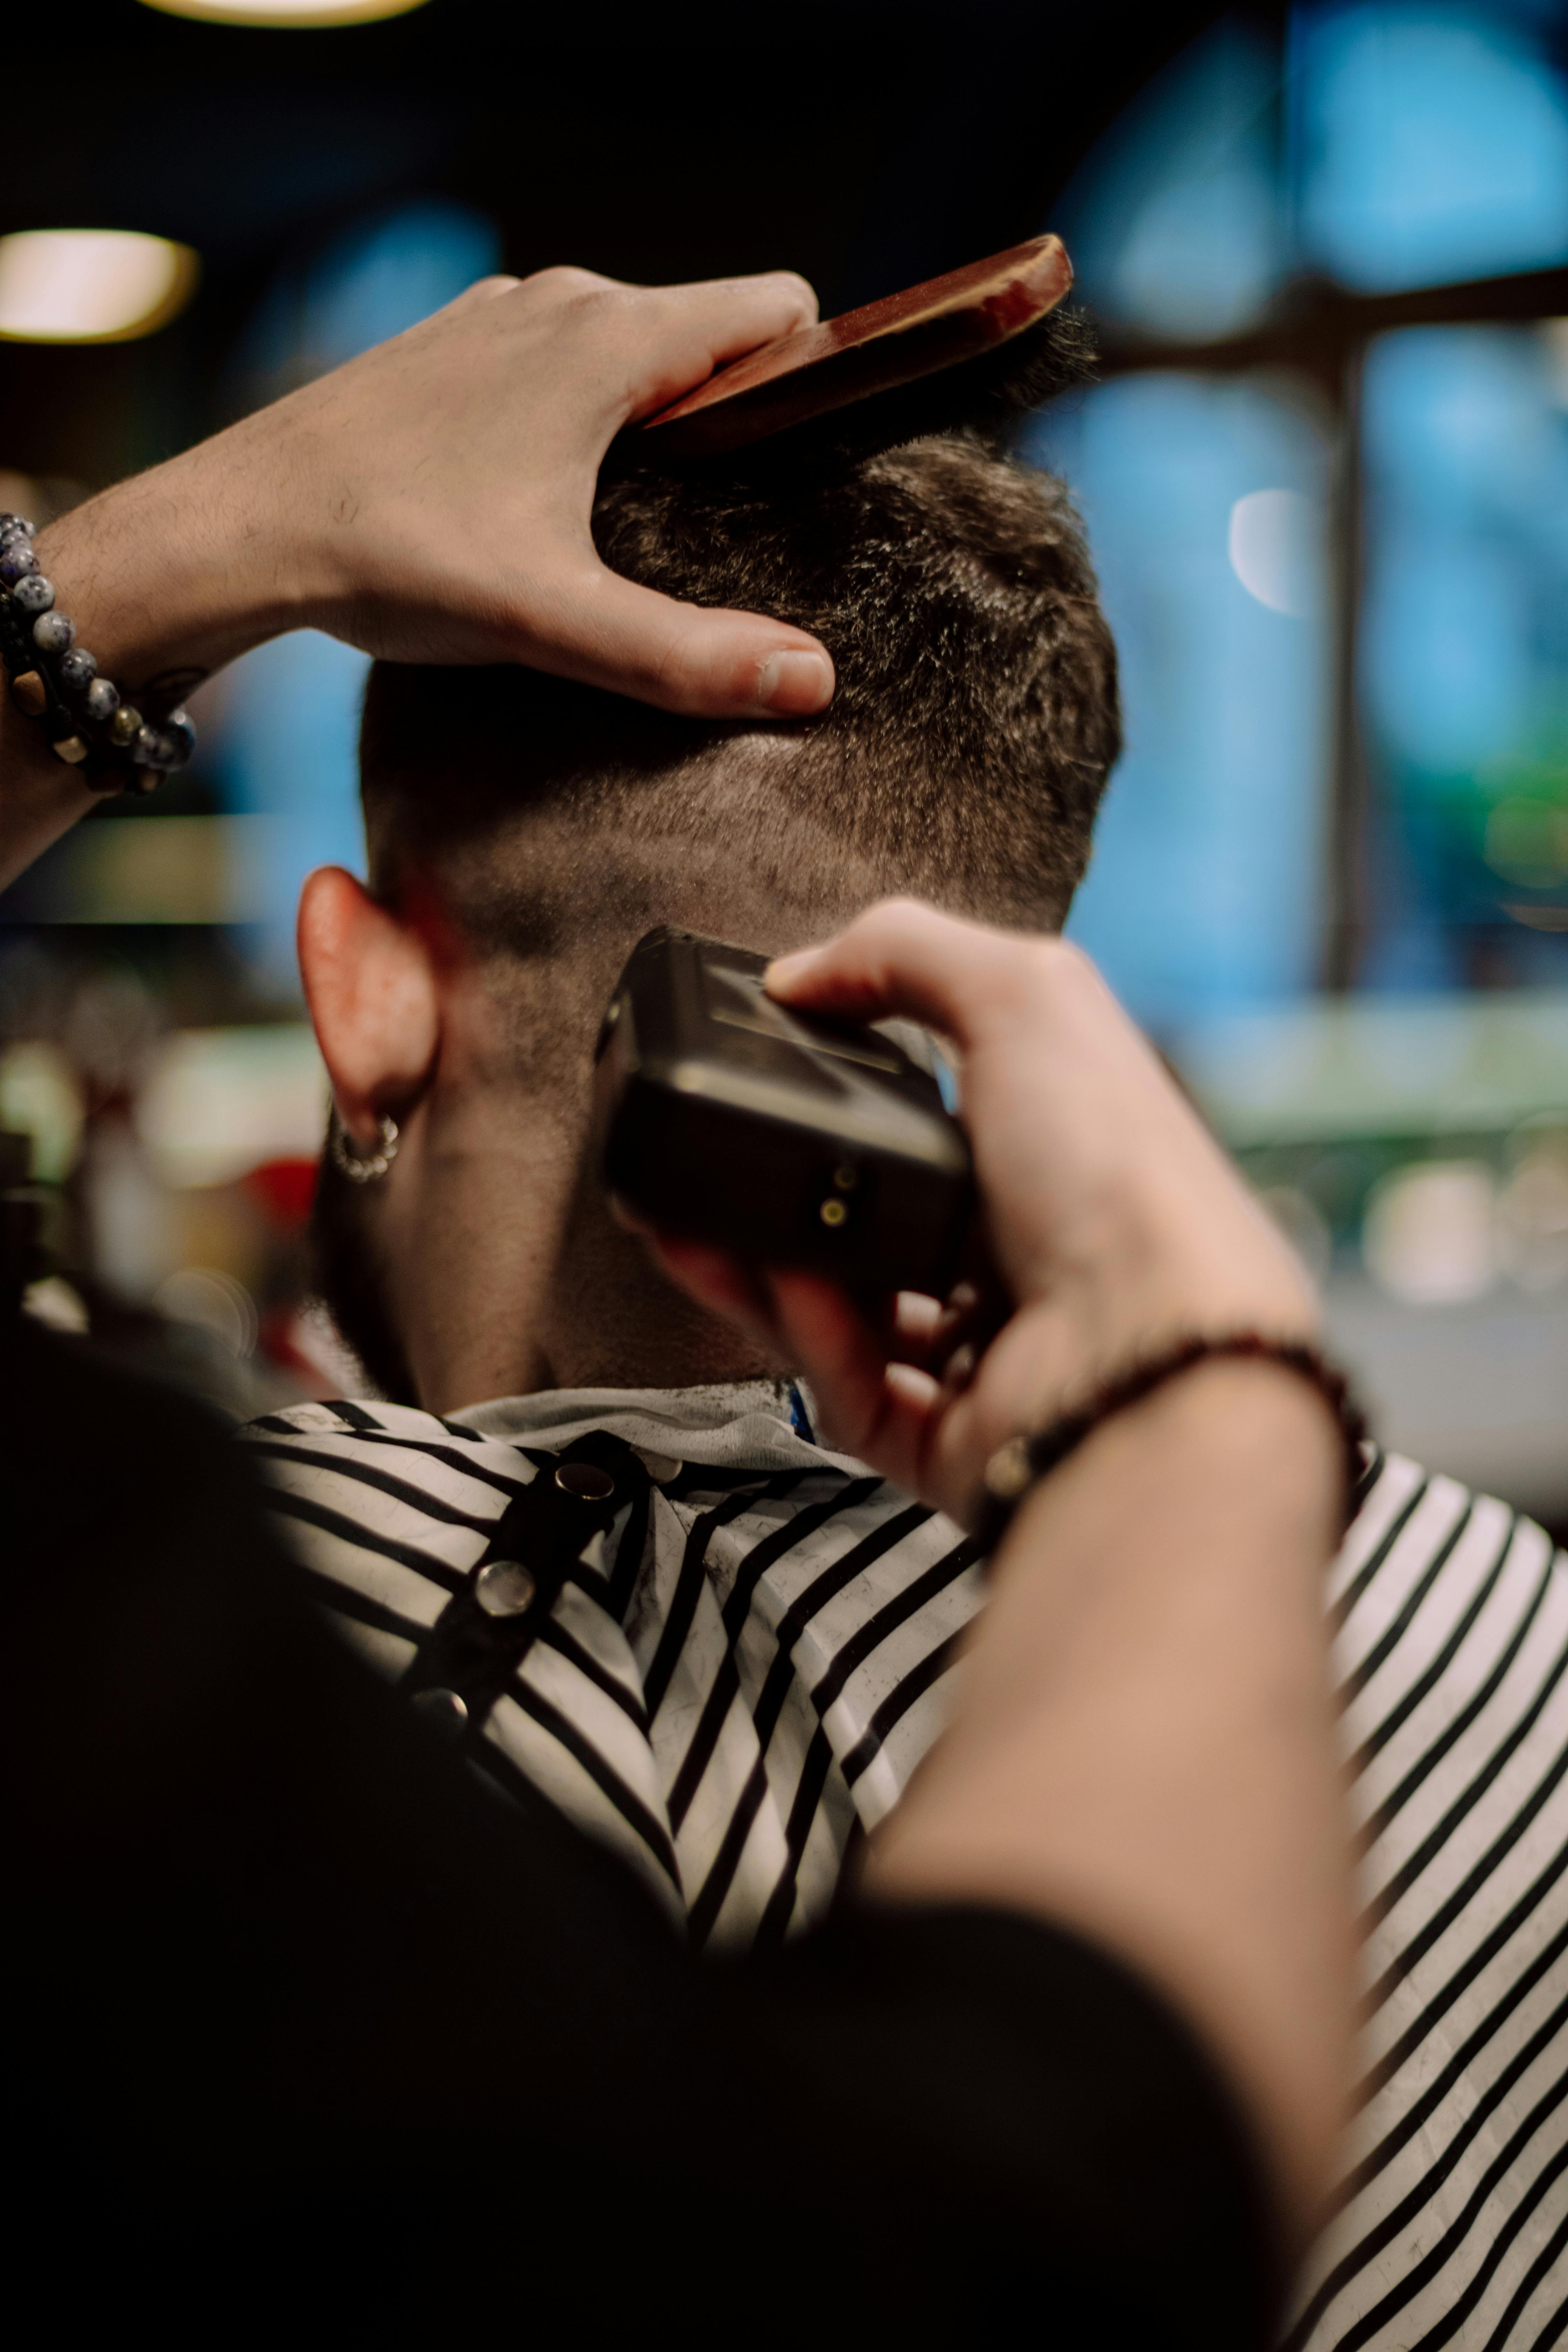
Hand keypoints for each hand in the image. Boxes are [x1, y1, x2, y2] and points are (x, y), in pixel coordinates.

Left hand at [3, 264, 835, 888]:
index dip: (806, 379)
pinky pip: (556, 370)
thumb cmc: (392, 557)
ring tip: (632, 529)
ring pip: (629, 356)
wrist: (240, 529)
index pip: (775, 308)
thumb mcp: (553, 621)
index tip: (798, 471)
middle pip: (707, 337)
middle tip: (719, 532)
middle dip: (731, 420)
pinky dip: (577, 424)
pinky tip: (546, 508)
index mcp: (610, 338)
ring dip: (651, 428)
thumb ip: (686, 655)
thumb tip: (809, 680)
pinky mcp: (450, 352)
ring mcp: (498, 320)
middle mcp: (559, 303)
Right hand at [650, 899, 1315, 1522]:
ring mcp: (988, 1357)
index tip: (751, 1079)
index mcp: (1052, 1153)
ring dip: (759, 1271)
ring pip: (840, 1318)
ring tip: (688, 1226)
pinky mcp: (952, 1443)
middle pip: (865, 1225)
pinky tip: (786, 1287)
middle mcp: (1025, 1255)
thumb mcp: (1024, 996)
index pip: (929, 1122)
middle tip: (682, 1176)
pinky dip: (810, 1339)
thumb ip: (907, 953)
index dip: (837, 1102)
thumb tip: (802, 973)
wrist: (1149, 1347)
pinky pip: (850, 1392)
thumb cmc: (1117, 1167)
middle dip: (764, 1202)